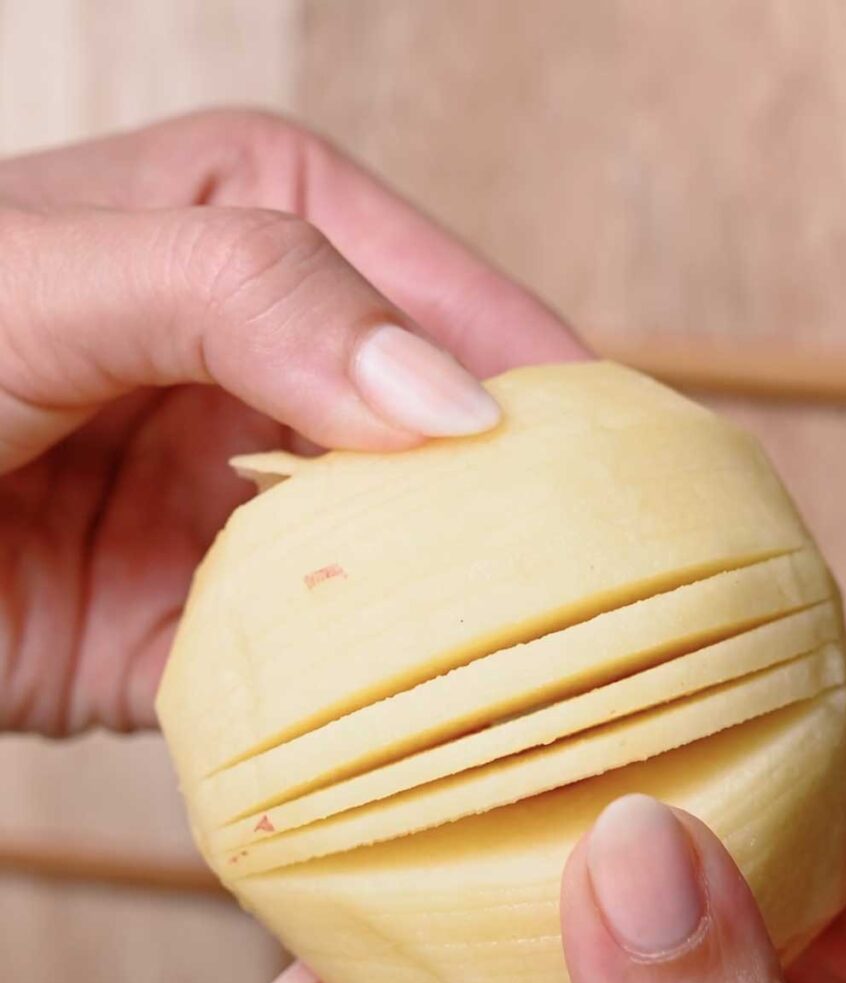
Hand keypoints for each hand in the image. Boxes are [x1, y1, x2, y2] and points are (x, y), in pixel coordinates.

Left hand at [0, 109, 583, 732]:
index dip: (553, 393)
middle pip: (456, 457)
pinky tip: (446, 743)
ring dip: (472, 635)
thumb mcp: (56, 275)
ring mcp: (252, 513)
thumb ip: (253, 294)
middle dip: (539, 528)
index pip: (460, 308)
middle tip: (641, 607)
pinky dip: (379, 716)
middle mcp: (283, 374)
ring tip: (575, 693)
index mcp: (275, 236)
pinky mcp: (212, 636)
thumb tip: (455, 401)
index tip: (646, 484)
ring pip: (407, 579)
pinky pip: (325, 682)